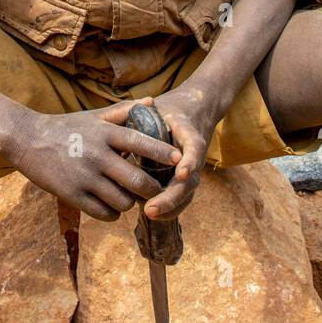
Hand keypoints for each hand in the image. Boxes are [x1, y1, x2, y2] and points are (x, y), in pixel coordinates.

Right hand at [7, 97, 182, 220]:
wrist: (27, 139)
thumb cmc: (66, 127)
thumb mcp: (94, 116)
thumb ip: (124, 111)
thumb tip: (153, 103)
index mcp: (104, 133)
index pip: (141, 142)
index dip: (163, 153)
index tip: (178, 160)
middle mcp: (97, 155)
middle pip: (137, 181)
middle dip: (153, 190)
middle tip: (157, 191)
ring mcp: (84, 177)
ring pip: (123, 201)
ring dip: (131, 203)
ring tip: (131, 199)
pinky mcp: (72, 195)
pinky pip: (104, 213)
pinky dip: (113, 213)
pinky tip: (112, 206)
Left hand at [138, 83, 227, 220]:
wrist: (189, 113)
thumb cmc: (167, 111)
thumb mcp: (157, 109)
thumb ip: (145, 113)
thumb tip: (126, 115)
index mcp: (190, 136)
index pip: (195, 149)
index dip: (190, 162)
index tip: (181, 173)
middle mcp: (194, 156)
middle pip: (189, 182)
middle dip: (171, 197)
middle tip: (150, 208)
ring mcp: (192, 170)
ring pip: (185, 195)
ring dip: (168, 207)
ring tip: (148, 213)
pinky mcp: (185, 180)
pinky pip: (180, 198)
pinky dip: (168, 207)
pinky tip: (150, 213)